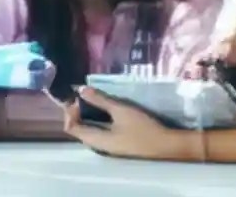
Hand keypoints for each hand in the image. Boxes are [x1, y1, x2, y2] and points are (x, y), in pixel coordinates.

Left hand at [62, 87, 193, 159]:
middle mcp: (98, 146)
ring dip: (88, 115)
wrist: (164, 145)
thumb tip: (81, 90)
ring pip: (89, 130)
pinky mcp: (117, 143)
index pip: (71, 127)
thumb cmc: (142, 128)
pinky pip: (99, 131)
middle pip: (78, 129)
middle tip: (86, 94)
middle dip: (78, 111)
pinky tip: (107, 109)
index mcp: (95, 139)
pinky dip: (97, 120)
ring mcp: (108, 146)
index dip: (70, 111)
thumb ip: (100, 100)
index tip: (78, 96)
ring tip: (95, 99)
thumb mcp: (120, 110)